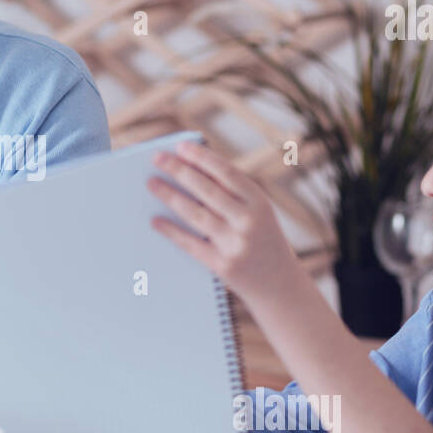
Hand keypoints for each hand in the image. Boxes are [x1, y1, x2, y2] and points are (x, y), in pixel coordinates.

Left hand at [146, 139, 304, 308]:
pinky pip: (191, 244)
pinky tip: (156, 220)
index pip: (227, 173)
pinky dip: (171, 231)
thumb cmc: (263, 240)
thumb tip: (189, 170)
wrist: (281, 286)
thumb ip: (232, 194)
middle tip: (157, 159)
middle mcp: (250, 222)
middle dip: (180, 171)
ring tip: (151, 183)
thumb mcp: (258, 213)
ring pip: (196, 215)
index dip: (202, 158)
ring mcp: (236, 245)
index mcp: (260, 203)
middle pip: (207, 191)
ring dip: (169, 196)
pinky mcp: (223, 266)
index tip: (180, 146)